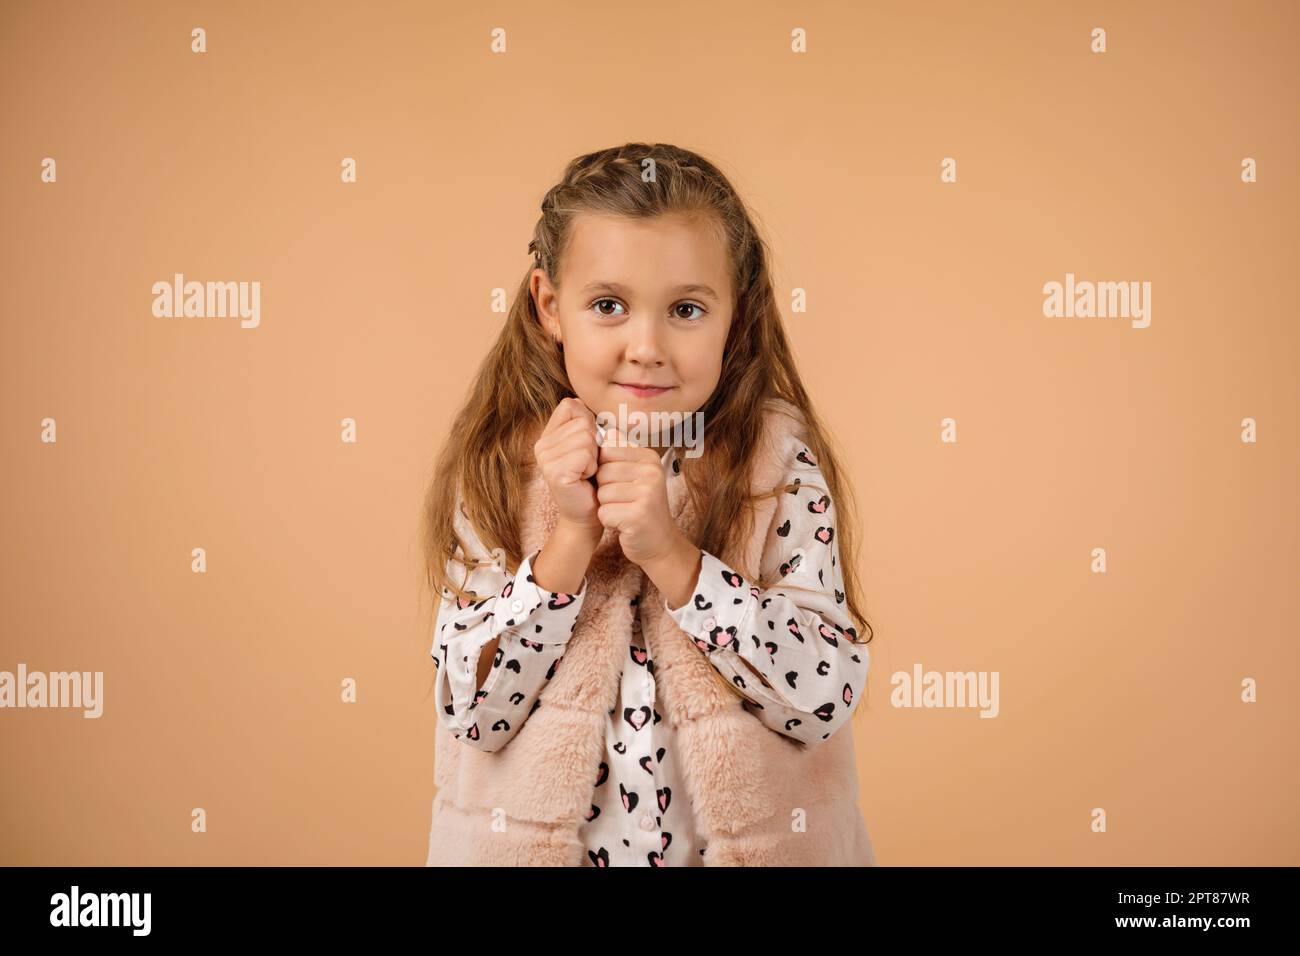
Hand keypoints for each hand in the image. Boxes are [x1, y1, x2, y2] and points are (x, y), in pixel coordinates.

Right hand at [533, 398, 602, 536]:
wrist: (587, 514)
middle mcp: (541, 445)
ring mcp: (545, 459)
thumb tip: (579, 401)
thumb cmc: (592, 479)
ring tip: (586, 473)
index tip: (587, 447)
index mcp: (547, 435)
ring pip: (586, 437)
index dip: (588, 422)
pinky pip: (585, 454)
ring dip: (595, 457)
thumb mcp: (589, 445)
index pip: (570, 405)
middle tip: (587, 466)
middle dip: (595, 444)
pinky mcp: (555, 472)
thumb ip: (584, 422)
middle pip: (582, 422)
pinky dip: (592, 466)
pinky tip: (584, 480)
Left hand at [594, 426, 681, 566]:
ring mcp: (647, 493)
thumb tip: (604, 429)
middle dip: (605, 490)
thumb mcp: (634, 475)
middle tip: (623, 501)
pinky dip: (609, 521)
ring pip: (601, 493)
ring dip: (607, 506)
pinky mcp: (638, 515)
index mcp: (649, 457)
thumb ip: (620, 454)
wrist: (658, 542)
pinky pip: (604, 512)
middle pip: (602, 472)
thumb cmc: (639, 506)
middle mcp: (651, 472)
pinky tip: (624, 524)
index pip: (607, 450)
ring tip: (624, 511)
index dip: (604, 470)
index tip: (620, 483)